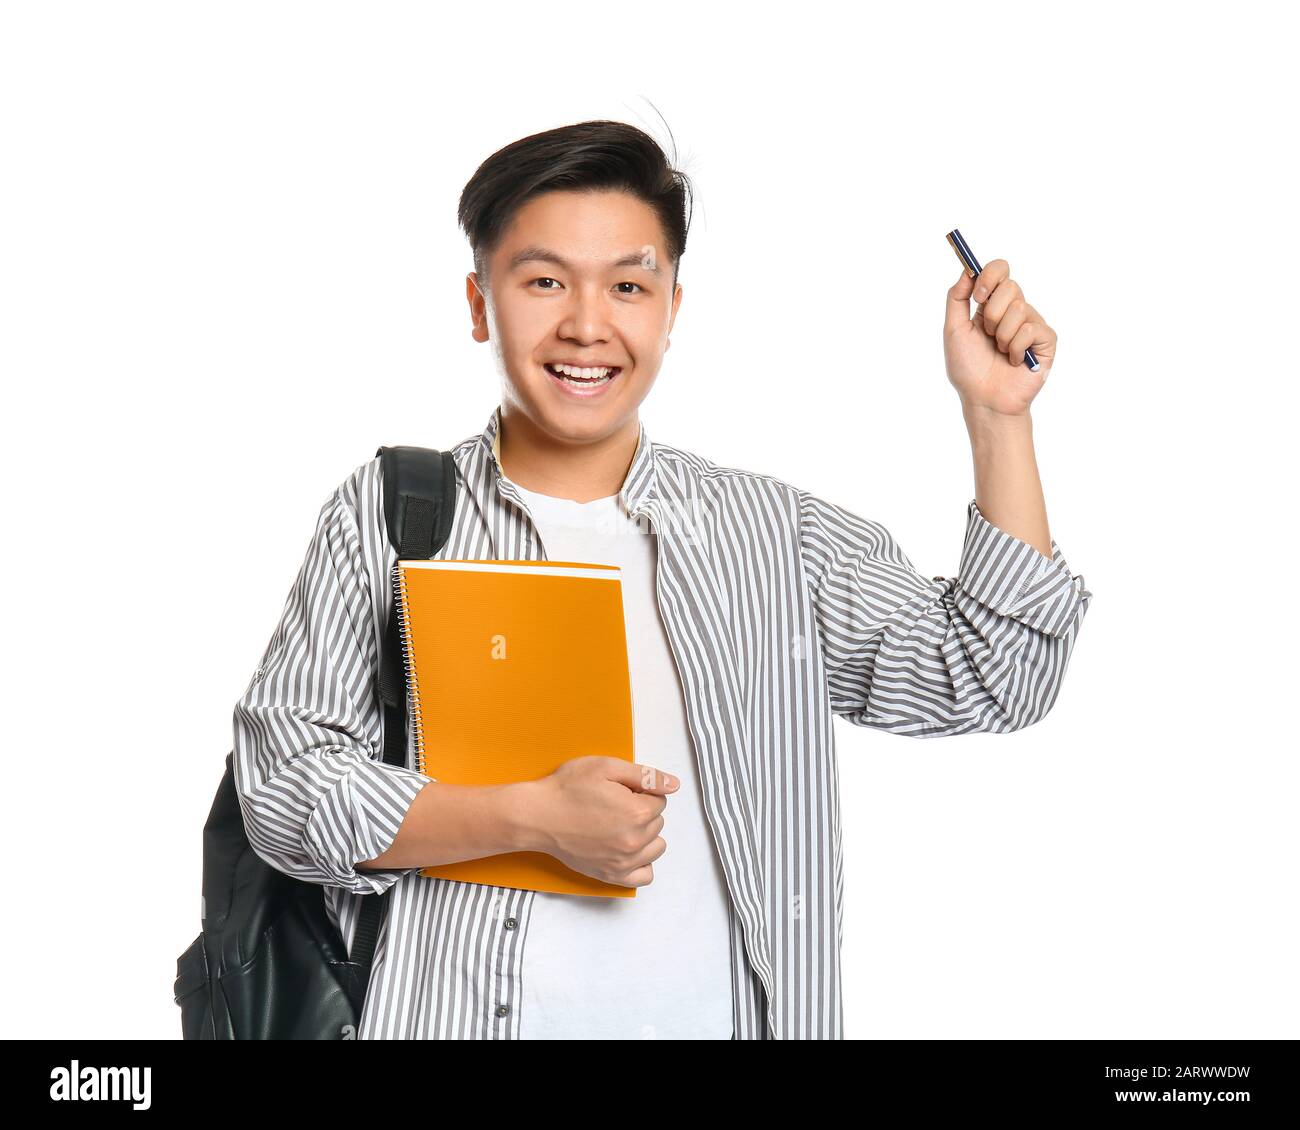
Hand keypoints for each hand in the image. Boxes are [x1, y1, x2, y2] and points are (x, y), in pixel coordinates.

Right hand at [524, 756, 676, 886]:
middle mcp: (634, 841)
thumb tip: (674, 785)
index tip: (620, 790)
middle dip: (642, 811)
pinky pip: (645, 875)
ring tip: (619, 825)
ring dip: (645, 835)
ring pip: (656, 846)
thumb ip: (645, 775)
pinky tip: (626, 849)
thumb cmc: (568, 788)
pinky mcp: (611, 875)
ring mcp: (623, 861)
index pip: (660, 800)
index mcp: (637, 812)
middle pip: (657, 822)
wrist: (537, 815)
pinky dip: (641, 862)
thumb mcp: (606, 767)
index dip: (641, 791)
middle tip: (613, 804)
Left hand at [943, 259, 1056, 417]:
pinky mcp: (1046, 340)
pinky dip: (1015, 348)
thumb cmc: (968, 369)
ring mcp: (1031, 324)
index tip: (978, 295)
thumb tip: (966, 270)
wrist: (983, 399)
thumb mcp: (954, 330)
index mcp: (991, 305)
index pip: (999, 270)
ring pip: (1020, 309)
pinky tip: (1014, 361)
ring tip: (1000, 352)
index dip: (990, 276)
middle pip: (1011, 286)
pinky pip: (1030, 329)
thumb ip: (956, 299)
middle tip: (987, 335)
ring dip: (1002, 335)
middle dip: (992, 314)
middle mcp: (1013, 310)